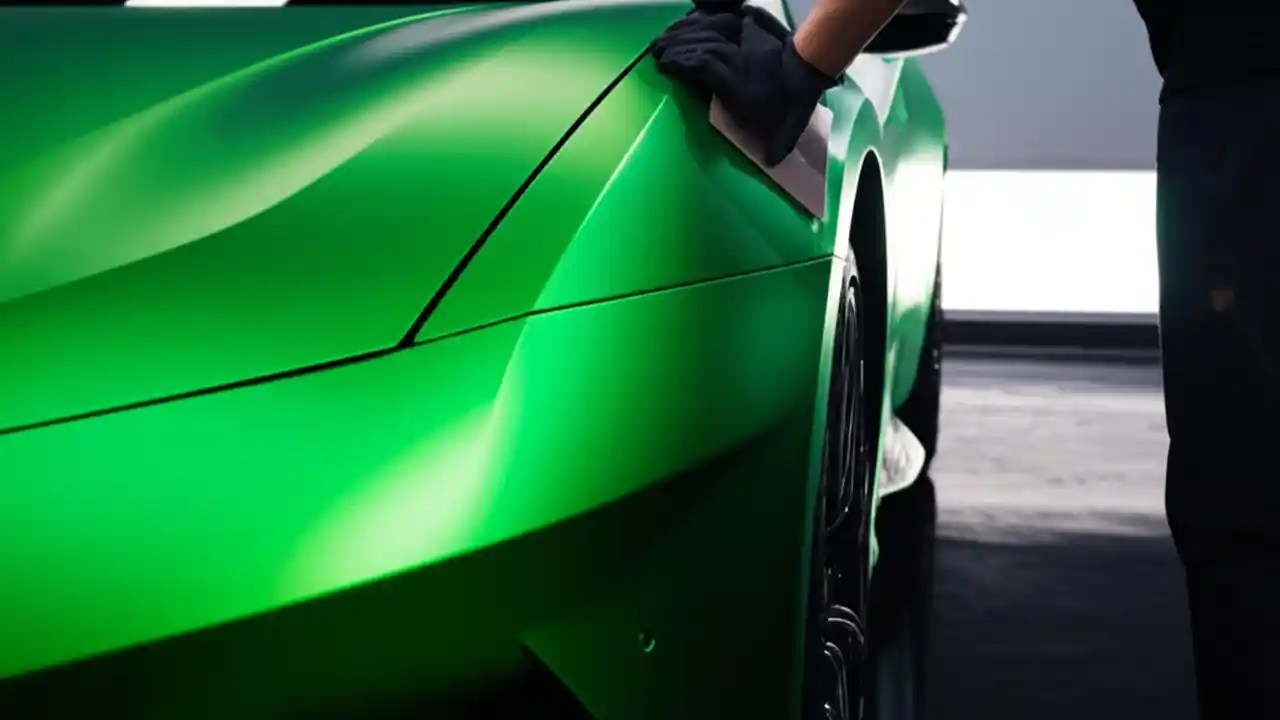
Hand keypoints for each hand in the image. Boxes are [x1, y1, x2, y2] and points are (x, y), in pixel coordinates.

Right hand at [651, 9, 836, 165]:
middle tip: (655, 49)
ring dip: (684, 31)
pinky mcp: (747, 27)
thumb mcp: (793, 122)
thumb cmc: (796, 97)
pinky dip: (702, 17)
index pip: (705, 66)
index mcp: (743, 82)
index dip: (683, 63)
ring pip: (709, 29)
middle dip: (676, 46)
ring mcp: (743, 40)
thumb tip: (773, 161)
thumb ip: (781, 141)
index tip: (664, 65)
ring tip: (664, 36)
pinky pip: (722, 17)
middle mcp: (740, 58)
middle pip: (703, 45)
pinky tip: (687, 20)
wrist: (812, 64)